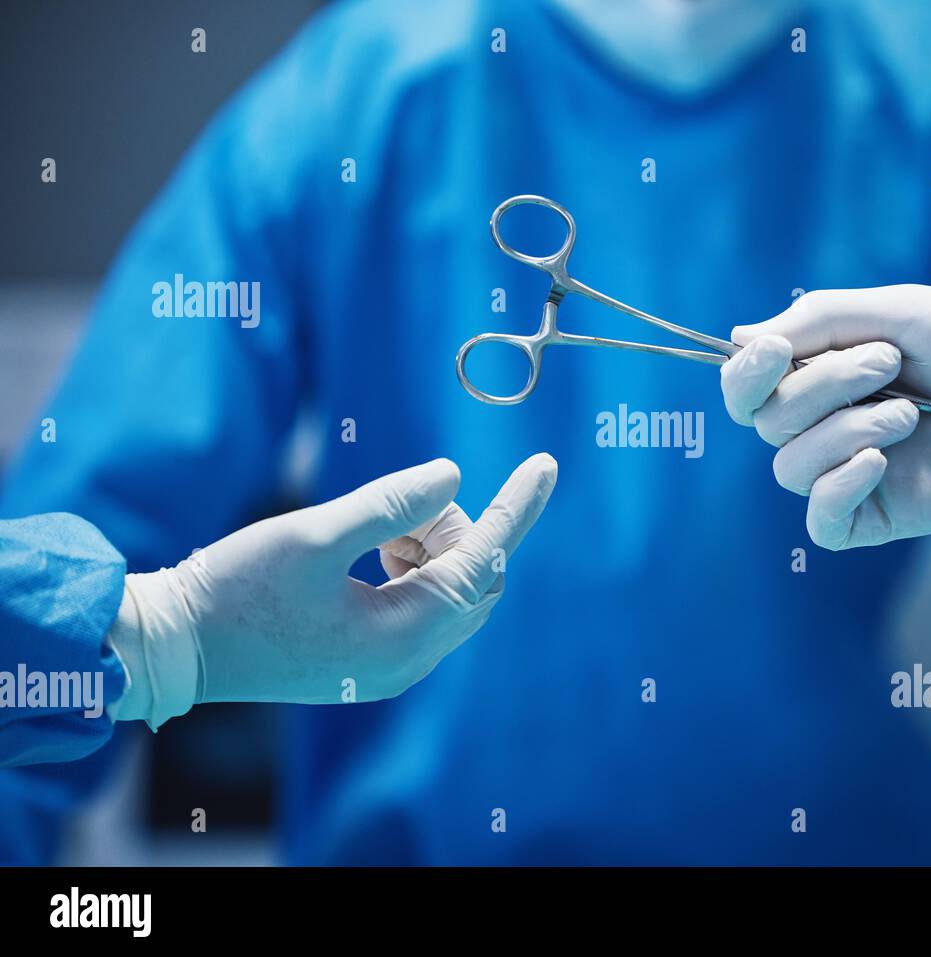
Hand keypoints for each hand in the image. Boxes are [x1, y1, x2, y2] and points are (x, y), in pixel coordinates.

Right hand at [110, 454, 556, 725]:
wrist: (176, 649)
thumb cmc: (237, 589)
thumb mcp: (315, 535)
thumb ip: (391, 505)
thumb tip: (455, 476)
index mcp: (403, 636)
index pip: (485, 560)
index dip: (516, 507)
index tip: (547, 464)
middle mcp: (410, 662)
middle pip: (474, 577)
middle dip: (453, 529)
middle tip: (399, 510)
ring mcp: (393, 668)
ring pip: (450, 590)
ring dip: (428, 546)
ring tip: (374, 532)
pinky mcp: (373, 663)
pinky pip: (423, 606)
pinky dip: (412, 568)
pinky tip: (373, 553)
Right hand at [721, 285, 930, 548]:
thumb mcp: (896, 310)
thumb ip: (816, 321)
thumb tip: (737, 339)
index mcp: (831, 376)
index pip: (751, 390)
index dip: (746, 376)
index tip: (775, 351)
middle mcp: (835, 424)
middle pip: (768, 423)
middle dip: (822, 387)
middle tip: (894, 362)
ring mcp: (858, 472)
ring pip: (790, 468)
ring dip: (842, 431)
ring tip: (912, 412)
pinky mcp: (886, 512)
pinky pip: (823, 522)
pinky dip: (836, 489)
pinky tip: (877, 462)